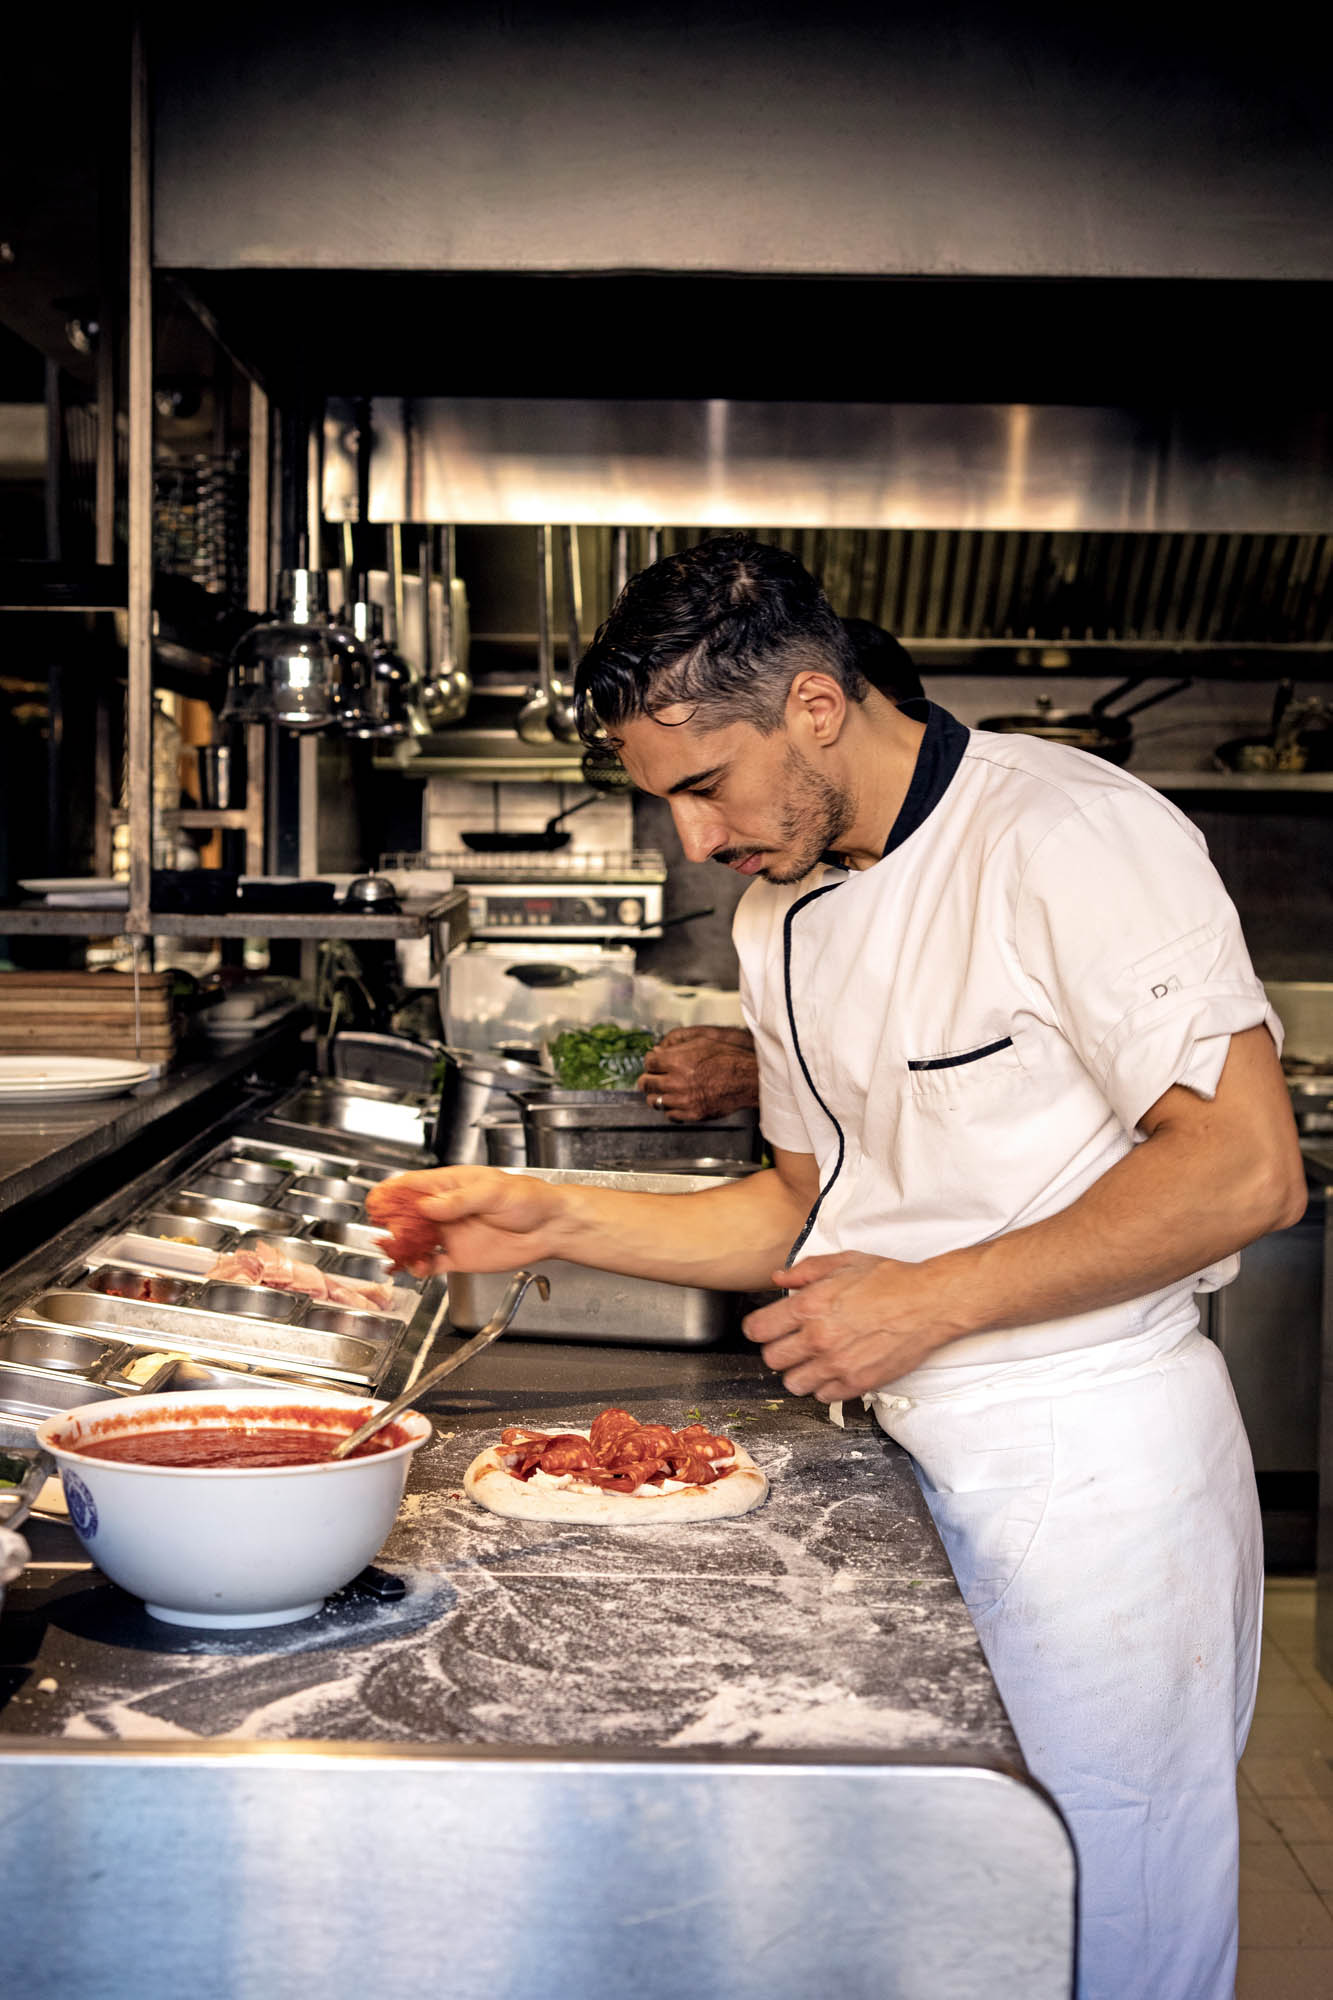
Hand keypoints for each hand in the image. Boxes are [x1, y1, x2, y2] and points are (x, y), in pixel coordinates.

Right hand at [375, 1167, 567, 1276]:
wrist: (550, 1227)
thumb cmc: (529, 1199)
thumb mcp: (493, 1192)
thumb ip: (459, 1200)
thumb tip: (430, 1205)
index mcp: (453, 1187)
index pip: (415, 1186)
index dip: (393, 1192)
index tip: (376, 1200)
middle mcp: (448, 1210)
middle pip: (410, 1215)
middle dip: (393, 1222)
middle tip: (385, 1231)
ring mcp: (452, 1234)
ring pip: (417, 1240)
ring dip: (403, 1246)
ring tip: (396, 1252)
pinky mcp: (460, 1257)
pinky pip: (432, 1263)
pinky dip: (420, 1267)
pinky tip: (416, 1268)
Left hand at [637, 1026, 759, 1121]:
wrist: (747, 1079)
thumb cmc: (729, 1058)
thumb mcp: (702, 1042)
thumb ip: (677, 1046)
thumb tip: (659, 1051)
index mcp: (675, 1061)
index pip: (648, 1062)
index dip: (650, 1062)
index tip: (653, 1063)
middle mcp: (675, 1081)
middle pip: (646, 1083)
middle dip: (647, 1079)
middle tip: (650, 1079)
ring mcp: (683, 1100)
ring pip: (655, 1101)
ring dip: (656, 1095)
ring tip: (662, 1092)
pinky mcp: (692, 1114)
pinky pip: (670, 1115)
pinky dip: (671, 1109)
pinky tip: (676, 1102)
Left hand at [741, 1250, 968, 1401]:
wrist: (928, 1303)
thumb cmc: (889, 1280)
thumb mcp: (843, 1262)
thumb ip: (805, 1271)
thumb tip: (778, 1279)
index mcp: (810, 1306)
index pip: (758, 1329)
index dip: (758, 1328)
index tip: (765, 1328)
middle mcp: (818, 1338)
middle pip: (771, 1360)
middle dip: (777, 1350)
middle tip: (791, 1342)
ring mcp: (837, 1364)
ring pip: (792, 1383)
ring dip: (798, 1372)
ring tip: (812, 1359)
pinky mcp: (857, 1383)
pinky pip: (823, 1396)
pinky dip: (823, 1386)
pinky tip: (833, 1370)